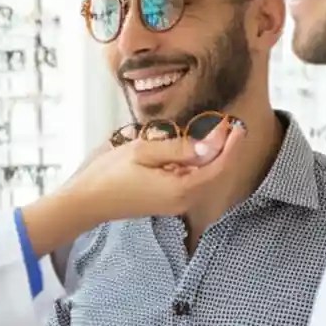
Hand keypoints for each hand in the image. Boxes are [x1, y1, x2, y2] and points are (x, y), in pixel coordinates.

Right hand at [59, 118, 244, 225]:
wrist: (88, 200)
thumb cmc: (111, 174)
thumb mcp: (144, 152)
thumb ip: (179, 148)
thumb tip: (209, 143)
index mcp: (181, 189)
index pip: (218, 166)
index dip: (231, 146)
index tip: (237, 126)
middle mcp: (183, 200)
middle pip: (214, 172)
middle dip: (222, 148)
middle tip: (226, 123)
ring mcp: (175, 202)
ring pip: (202, 175)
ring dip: (209, 154)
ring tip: (211, 130)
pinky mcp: (167, 200)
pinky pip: (189, 179)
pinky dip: (194, 162)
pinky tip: (187, 146)